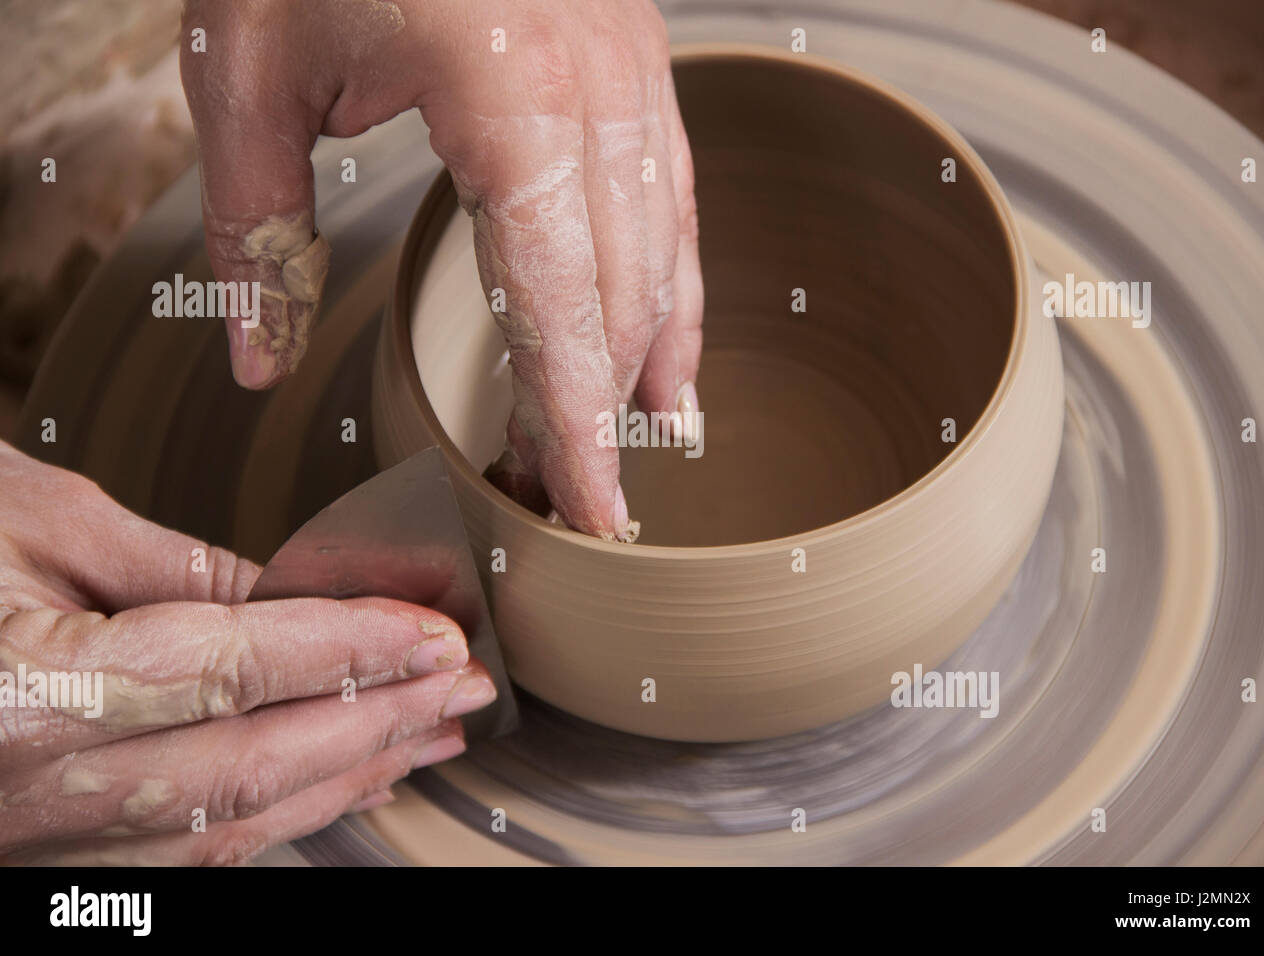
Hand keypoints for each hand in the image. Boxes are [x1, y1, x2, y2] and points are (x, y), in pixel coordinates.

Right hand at [0, 442, 495, 864]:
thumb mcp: (36, 517)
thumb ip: (177, 567)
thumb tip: (302, 598)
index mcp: (27, 693)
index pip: (233, 669)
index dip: (350, 650)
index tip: (438, 632)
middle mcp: (30, 789)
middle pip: (248, 764)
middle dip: (375, 722)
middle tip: (467, 686)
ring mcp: (31, 837)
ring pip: (226, 821)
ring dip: (344, 776)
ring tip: (431, 732)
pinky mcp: (40, 847)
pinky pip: (182, 847)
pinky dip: (274, 810)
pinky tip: (336, 778)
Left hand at [181, 0, 703, 540]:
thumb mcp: (247, 72)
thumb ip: (258, 230)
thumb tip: (260, 361)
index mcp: (512, 102)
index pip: (562, 308)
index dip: (579, 425)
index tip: (594, 514)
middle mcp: (599, 94)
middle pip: (626, 292)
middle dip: (609, 410)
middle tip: (590, 503)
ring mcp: (631, 69)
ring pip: (668, 243)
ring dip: (659, 351)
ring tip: (657, 438)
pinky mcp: (631, 54)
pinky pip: (672, 185)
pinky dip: (671, 270)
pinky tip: (664, 323)